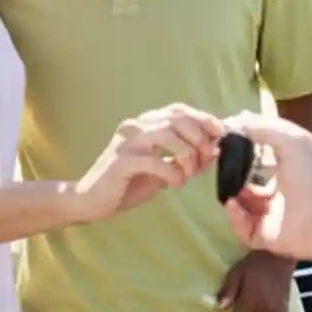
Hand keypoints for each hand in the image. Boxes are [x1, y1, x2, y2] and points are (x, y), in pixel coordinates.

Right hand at [71, 103, 224, 222]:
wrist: (91, 201)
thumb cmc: (128, 184)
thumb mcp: (163, 169)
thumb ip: (185, 158)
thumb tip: (214, 150)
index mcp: (145, 124)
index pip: (179, 110)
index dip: (203, 118)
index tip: (220, 134)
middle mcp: (136, 126)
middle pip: (177, 118)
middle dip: (199, 137)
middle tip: (206, 158)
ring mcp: (127, 142)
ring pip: (167, 134)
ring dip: (186, 154)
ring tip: (188, 174)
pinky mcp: (121, 161)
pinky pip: (155, 161)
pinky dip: (172, 172)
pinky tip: (174, 183)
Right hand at [221, 112, 311, 261]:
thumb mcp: (292, 140)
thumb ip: (264, 127)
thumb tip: (234, 120)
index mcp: (289, 169)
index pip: (260, 160)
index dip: (243, 152)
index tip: (226, 145)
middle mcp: (280, 192)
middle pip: (248, 184)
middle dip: (232, 177)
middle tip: (220, 168)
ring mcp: (273, 216)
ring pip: (243, 207)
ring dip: (232, 197)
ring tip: (227, 189)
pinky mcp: (267, 237)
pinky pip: (244, 229)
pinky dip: (236, 218)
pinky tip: (233, 205)